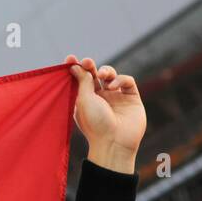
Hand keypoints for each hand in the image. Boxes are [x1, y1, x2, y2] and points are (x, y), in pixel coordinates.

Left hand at [64, 55, 145, 173]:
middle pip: (95, 76)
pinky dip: (120, 79)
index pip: (81, 81)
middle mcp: (100, 98)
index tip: (70, 59)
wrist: (115, 141)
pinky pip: (126, 81)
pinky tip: (113, 86)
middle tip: (87, 62)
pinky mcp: (131, 97)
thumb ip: (82, 82)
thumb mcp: (84, 100)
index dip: (77, 69)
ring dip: (106, 71)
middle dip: (91, 67)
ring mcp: (116, 97)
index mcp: (85, 101)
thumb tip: (75, 66)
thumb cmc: (95, 123)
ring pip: (111, 75)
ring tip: (102, 75)